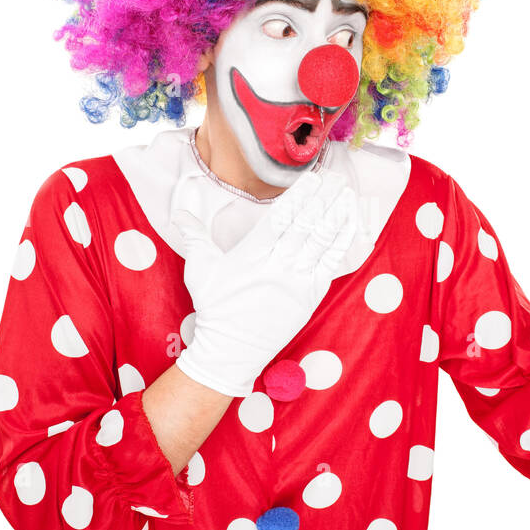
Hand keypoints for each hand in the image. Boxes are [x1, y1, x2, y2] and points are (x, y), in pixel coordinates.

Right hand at [172, 171, 358, 395]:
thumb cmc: (215, 308)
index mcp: (252, 254)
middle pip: (305, 224)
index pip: (281, 218)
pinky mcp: (311, 296)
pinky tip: (350, 224)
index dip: (299, 196)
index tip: (312, 178)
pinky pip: (331, 263)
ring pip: (321, 241)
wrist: (231, 350)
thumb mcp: (199, 269)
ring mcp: (297, 281)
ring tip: (346, 194)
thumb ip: (194, 235)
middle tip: (336, 179)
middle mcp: (278, 265)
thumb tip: (179, 210)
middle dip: (322, 199)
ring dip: (336, 215)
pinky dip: (341, 241)